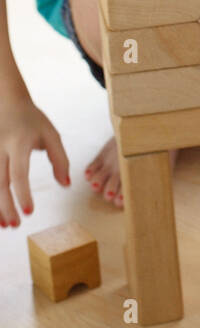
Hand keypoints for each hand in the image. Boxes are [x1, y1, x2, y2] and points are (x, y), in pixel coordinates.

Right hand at [0, 99, 69, 225]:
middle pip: (0, 182)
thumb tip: (65, 185)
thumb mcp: (51, 135)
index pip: (19, 172)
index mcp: (19, 142)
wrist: (6, 101)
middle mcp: (0, 148)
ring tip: (5, 226)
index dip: (22, 193)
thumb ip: (60, 159)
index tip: (29, 212)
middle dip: (6, 207)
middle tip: (16, 226)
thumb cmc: (32, 121)